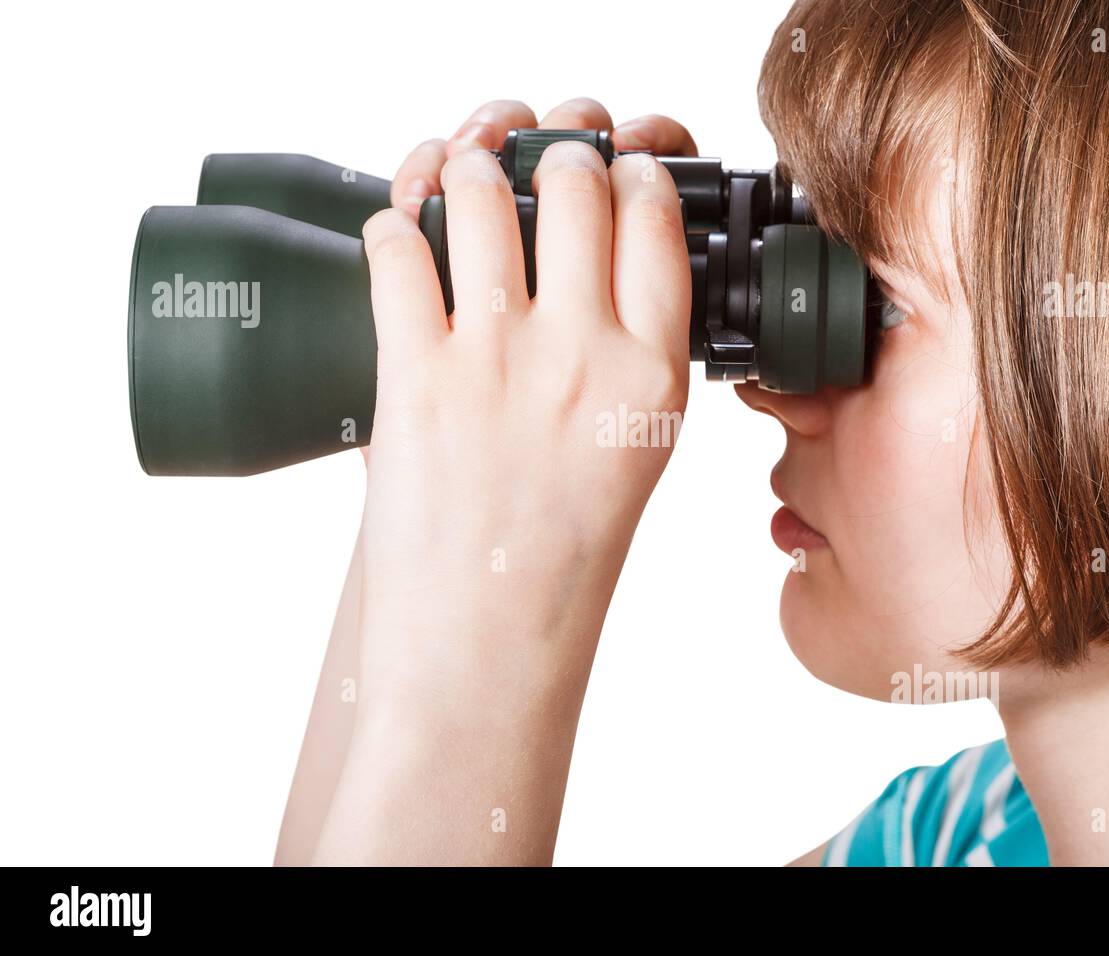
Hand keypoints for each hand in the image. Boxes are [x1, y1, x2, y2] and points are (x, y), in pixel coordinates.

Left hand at [359, 100, 691, 695]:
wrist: (487, 641)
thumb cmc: (559, 561)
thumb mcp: (631, 455)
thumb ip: (623, 363)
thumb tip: (589, 283)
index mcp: (650, 377)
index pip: (656, 222)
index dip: (634, 175)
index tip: (619, 171)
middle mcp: (581, 354)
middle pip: (577, 182)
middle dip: (558, 149)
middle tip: (540, 158)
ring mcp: (495, 358)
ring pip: (482, 190)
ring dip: (468, 162)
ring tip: (462, 170)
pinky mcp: (412, 374)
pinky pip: (396, 249)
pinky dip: (392, 219)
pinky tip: (400, 225)